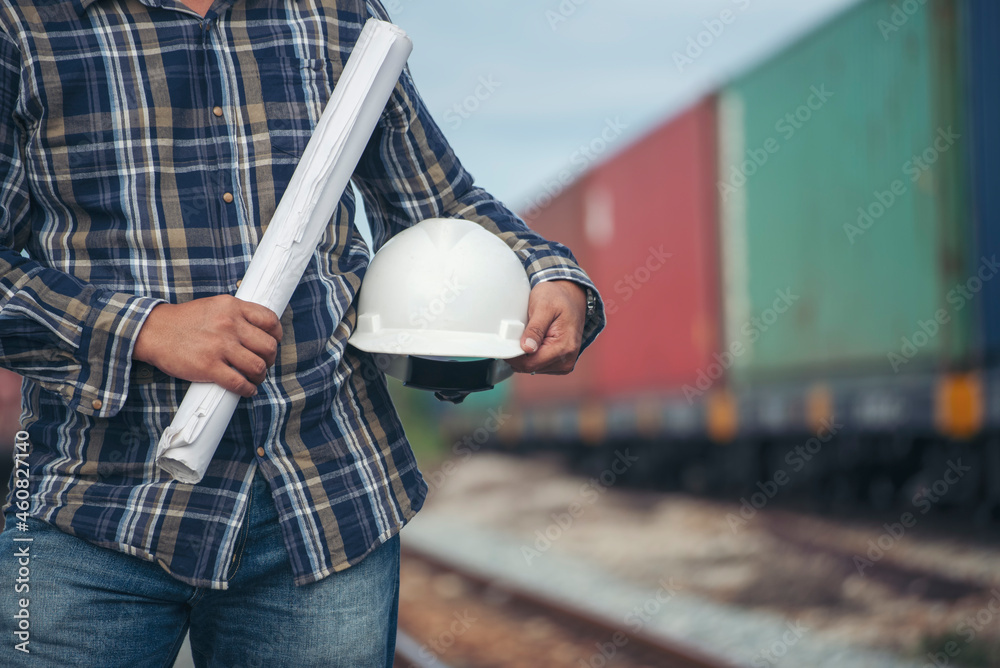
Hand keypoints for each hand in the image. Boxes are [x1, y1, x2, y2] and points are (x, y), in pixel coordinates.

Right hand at [133, 295, 282, 396]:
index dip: (276, 335)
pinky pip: (239, 383)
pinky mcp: (209, 366)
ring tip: (254, 378)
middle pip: (268, 347)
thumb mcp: (214, 306)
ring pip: (257, 366)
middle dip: (270, 359)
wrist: (154, 331)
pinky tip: (246, 389)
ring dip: (260, 376)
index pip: (270, 320)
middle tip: (263, 364)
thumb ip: (237, 314)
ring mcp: (220, 346)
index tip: (272, 343)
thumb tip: (260, 329)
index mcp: (232, 307)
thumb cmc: (185, 320)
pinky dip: (247, 389)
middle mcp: (230, 325)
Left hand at [507, 280, 586, 375]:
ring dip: (525, 354)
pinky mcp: (559, 363)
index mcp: (565, 347)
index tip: (506, 341)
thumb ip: (535, 329)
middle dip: (519, 353)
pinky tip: (535, 340)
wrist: (571, 296)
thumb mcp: (543, 306)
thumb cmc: (558, 298)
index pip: (530, 363)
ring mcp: (564, 363)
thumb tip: (527, 348)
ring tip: (530, 334)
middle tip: (519, 333)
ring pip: (532, 367)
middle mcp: (567, 359)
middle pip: (530, 367)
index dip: (514, 355)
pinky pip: (538, 365)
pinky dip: (531, 354)